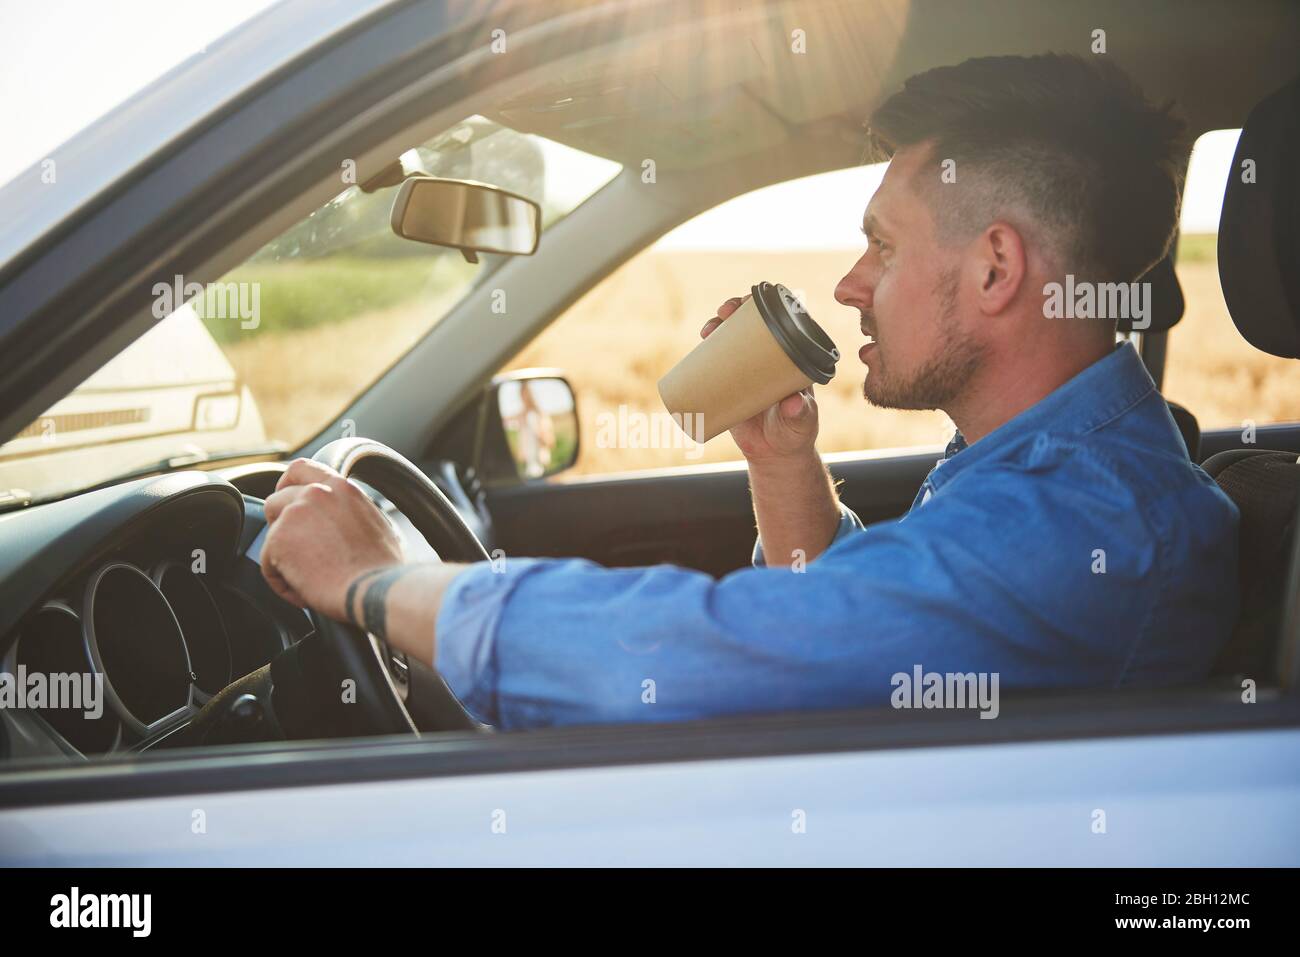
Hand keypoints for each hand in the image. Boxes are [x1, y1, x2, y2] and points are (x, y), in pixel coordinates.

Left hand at [260, 459, 404, 621]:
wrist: (378, 590)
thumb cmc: (387, 570)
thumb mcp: (380, 526)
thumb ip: (355, 515)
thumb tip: (350, 526)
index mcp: (342, 488)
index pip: (301, 469)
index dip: (286, 485)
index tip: (286, 503)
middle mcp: (316, 493)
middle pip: (276, 500)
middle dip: (280, 526)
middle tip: (296, 550)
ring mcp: (295, 513)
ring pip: (270, 535)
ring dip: (284, 557)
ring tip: (308, 581)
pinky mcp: (279, 539)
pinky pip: (269, 565)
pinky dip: (283, 583)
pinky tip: (306, 593)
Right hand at [701, 295, 819, 461]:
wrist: (774, 454)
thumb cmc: (795, 434)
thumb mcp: (801, 423)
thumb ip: (800, 414)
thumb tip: (793, 402)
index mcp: (794, 355)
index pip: (784, 320)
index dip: (770, 304)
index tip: (754, 304)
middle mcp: (772, 355)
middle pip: (754, 322)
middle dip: (737, 308)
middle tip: (724, 312)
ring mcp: (750, 366)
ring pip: (733, 336)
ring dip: (719, 322)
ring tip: (709, 328)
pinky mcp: (731, 379)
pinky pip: (718, 357)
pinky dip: (708, 345)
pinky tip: (702, 336)